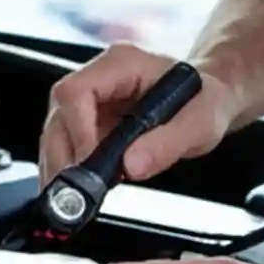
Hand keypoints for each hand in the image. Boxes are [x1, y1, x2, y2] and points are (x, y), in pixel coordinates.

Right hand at [39, 43, 240, 186]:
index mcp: (122, 64)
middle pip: (59, 114)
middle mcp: (99, 78)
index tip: (89, 164)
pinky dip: (68, 171)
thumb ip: (169, 142)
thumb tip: (131, 165)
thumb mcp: (200, 122)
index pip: (77, 91)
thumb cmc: (205, 101)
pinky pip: (66, 146)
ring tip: (74, 199)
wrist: (208, 100)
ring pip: (56, 133)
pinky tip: (78, 192)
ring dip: (60, 168)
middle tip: (75, 193)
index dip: (77, 130)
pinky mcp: (88, 123)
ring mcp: (91, 101)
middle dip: (62, 157)